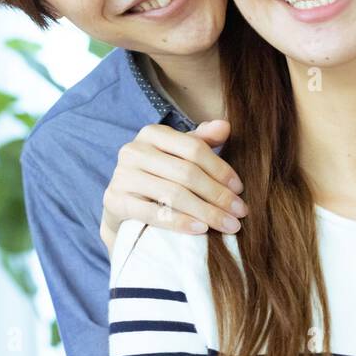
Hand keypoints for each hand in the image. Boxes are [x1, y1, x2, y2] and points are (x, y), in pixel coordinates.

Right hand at [100, 120, 244, 255]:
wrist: (123, 206)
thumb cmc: (159, 176)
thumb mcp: (180, 155)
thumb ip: (202, 140)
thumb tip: (226, 125)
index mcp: (152, 133)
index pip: (194, 148)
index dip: (220, 169)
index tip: (240, 189)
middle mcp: (133, 150)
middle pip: (186, 173)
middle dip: (218, 195)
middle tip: (240, 212)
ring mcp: (122, 176)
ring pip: (173, 194)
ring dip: (206, 212)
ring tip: (228, 225)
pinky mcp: (115, 201)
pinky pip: (153, 214)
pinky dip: (180, 222)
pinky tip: (201, 230)